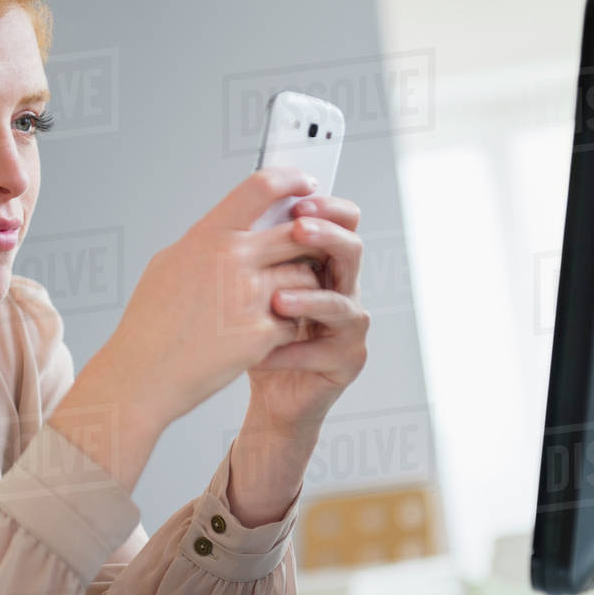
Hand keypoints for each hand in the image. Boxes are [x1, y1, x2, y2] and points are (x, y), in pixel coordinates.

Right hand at [98, 167, 353, 429]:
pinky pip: (296, 321)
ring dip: (303, 291)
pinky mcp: (261, 334)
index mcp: (208, 236)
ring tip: (281, 304)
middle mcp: (232, 259)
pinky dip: (287, 328)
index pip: (261, 187)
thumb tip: (235, 228)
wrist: (141, 375)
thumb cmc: (150, 324)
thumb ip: (207, 242)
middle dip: (310, 247)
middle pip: (298, 235)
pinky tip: (266, 335)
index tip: (306, 185)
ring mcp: (249, 296)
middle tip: (308, 258)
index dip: (291, 181)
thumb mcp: (169, 265)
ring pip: (306, 278)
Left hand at [245, 194, 369, 433]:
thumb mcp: (256, 288)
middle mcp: (345, 290)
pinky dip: (288, 353)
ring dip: (308, 299)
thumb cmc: (262, 336)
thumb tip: (242, 214)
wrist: (271, 392)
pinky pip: (321, 353)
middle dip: (326, 236)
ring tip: (277, 300)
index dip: (326, 208)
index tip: (296, 202)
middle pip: (352, 251)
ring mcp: (351, 327)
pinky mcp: (347, 361)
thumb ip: (260, 255)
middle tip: (297, 230)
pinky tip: (261, 356)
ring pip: (340, 304)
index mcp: (326, 265)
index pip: (342, 222)